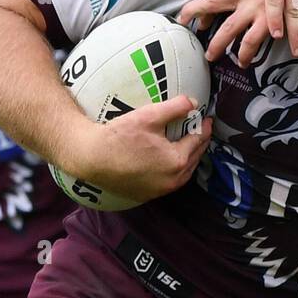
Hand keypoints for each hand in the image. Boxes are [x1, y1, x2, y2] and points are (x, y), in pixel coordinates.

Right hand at [67, 95, 211, 202]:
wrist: (90, 158)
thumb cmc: (119, 137)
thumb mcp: (149, 116)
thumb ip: (175, 107)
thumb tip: (194, 102)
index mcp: (177, 161)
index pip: (198, 141)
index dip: (204, 128)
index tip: (207, 119)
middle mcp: (172, 180)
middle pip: (194, 159)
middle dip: (199, 143)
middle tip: (201, 130)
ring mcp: (159, 191)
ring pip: (183, 174)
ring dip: (189, 159)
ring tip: (188, 145)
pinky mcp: (146, 195)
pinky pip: (168, 182)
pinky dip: (174, 171)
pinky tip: (168, 162)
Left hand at [179, 0, 269, 65]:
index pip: (208, 1)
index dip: (192, 11)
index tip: (181, 18)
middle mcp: (248, 3)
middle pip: (227, 30)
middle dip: (216, 45)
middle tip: (209, 55)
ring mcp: (265, 14)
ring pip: (248, 41)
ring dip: (242, 55)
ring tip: (239, 62)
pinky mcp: (280, 21)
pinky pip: (269, 41)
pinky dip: (262, 51)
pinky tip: (259, 56)